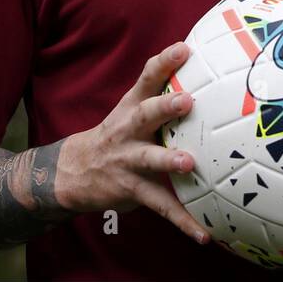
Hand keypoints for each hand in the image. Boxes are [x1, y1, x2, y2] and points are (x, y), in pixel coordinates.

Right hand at [55, 41, 208, 244]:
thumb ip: (161, 92)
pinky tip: (204, 233)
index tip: (184, 49)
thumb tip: (208, 69)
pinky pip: (160, 206)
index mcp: (132, 107)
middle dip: (165, 107)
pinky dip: (182, 220)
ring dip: (169, 162)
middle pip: (145, 115)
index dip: (164, 62)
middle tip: (188, 101)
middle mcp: (129, 130)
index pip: (147, 78)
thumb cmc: (118, 133)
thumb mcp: (131, 108)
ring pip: (149, 160)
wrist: (74, 170)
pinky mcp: (132, 189)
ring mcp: (128, 160)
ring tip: (189, 164)